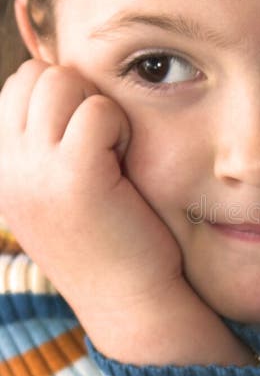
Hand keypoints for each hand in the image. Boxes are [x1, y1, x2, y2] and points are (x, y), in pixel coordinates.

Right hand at [0, 60, 185, 329]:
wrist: (131, 302)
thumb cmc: (107, 237)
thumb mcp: (56, 187)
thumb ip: (44, 139)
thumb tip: (56, 73)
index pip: (18, 84)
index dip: (64, 98)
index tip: (85, 143)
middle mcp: (2, 167)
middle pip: (37, 75)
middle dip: (79, 94)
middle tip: (102, 146)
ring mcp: (32, 171)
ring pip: (62, 82)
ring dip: (98, 108)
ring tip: (111, 154)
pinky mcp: (74, 176)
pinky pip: (97, 109)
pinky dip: (119, 127)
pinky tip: (124, 163)